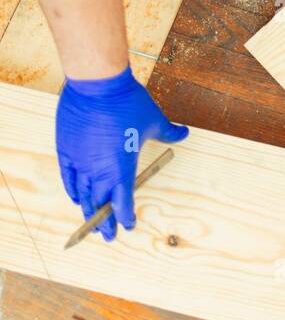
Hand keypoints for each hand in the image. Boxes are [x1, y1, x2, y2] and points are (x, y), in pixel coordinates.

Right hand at [56, 67, 187, 240]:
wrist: (97, 84)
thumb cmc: (128, 103)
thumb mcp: (154, 120)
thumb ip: (169, 132)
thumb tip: (184, 133)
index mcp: (121, 168)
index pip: (122, 202)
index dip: (125, 216)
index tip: (128, 225)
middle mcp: (99, 171)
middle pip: (100, 204)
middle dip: (105, 222)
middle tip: (107, 235)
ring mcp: (80, 162)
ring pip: (83, 195)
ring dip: (87, 210)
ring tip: (90, 224)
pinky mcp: (66, 150)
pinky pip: (68, 178)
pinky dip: (72, 189)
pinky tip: (76, 198)